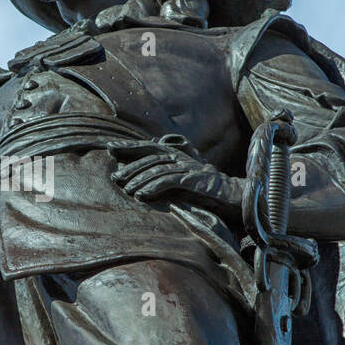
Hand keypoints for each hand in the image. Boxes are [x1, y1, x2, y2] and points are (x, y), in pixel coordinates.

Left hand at [112, 135, 241, 219]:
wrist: (234, 198)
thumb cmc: (206, 192)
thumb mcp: (182, 182)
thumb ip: (165, 177)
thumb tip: (140, 182)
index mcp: (177, 156)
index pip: (149, 147)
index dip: (130, 146)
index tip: (110, 148)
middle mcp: (181, 158)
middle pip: (150, 157)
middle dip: (130, 166)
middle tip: (115, 177)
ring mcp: (188, 167)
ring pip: (158, 168)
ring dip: (139, 179)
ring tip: (126, 190)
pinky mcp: (195, 179)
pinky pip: (170, 180)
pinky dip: (153, 187)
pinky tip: (141, 195)